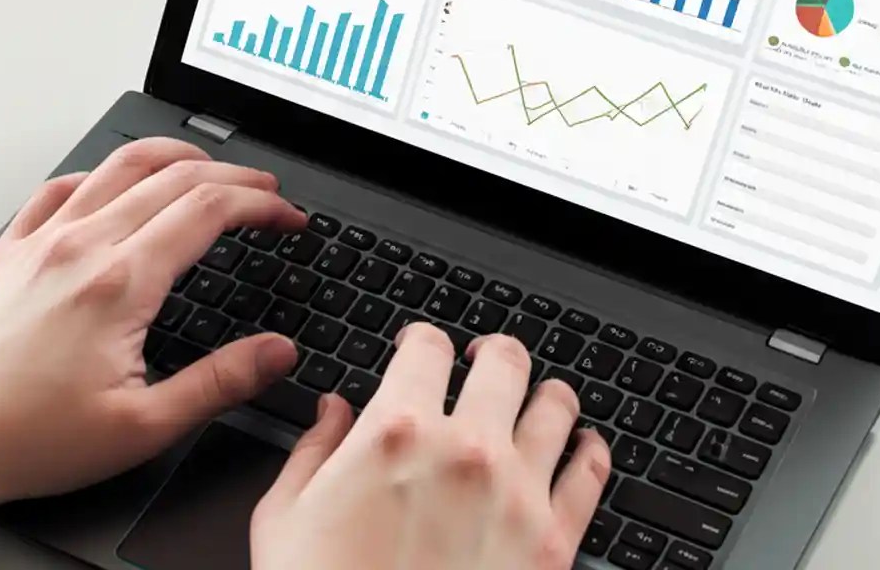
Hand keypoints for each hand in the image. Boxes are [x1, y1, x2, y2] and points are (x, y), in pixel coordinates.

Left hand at [0, 138, 305, 534]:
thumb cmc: (28, 439)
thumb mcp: (145, 426)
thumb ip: (221, 382)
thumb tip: (277, 352)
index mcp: (120, 284)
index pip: (209, 210)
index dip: (261, 206)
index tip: (287, 217)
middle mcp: (81, 248)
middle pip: (175, 177)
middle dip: (236, 178)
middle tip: (267, 195)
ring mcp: (41, 241)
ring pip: (120, 165)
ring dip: (177, 157)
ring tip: (210, 166)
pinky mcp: (11, 250)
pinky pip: (62, 186)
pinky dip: (104, 174)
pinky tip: (119, 185)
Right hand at [251, 325, 611, 569]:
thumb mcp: (287, 518)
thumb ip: (314, 450)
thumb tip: (332, 410)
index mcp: (397, 434)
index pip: (427, 347)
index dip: (423, 340)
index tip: (423, 348)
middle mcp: (466, 451)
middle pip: (505, 361)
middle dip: (493, 353)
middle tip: (486, 361)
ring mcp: (518, 493)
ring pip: (557, 405)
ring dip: (544, 394)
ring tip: (537, 398)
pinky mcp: (554, 540)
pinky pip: (592, 472)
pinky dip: (590, 450)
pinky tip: (581, 446)